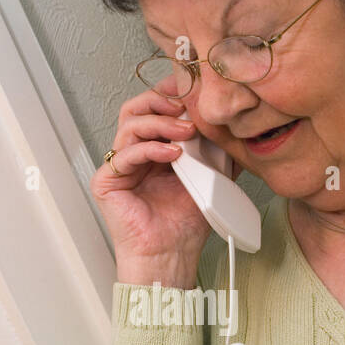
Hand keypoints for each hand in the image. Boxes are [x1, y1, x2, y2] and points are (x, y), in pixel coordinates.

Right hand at [91, 85, 212, 284]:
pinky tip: (173, 153)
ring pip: (130, 124)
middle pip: (136, 108)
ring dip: (160, 122)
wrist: (171, 256)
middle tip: (187, 107)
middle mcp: (134, 154)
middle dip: (161, 101)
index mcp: (154, 149)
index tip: (193, 88)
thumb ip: (219, 151)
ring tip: (186, 132)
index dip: (170, 93)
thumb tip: (237, 127)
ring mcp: (119, 166)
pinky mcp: (107, 181)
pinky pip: (125, 153)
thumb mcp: (211, 178)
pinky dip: (150, 147)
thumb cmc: (184, 225)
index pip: (154, 108)